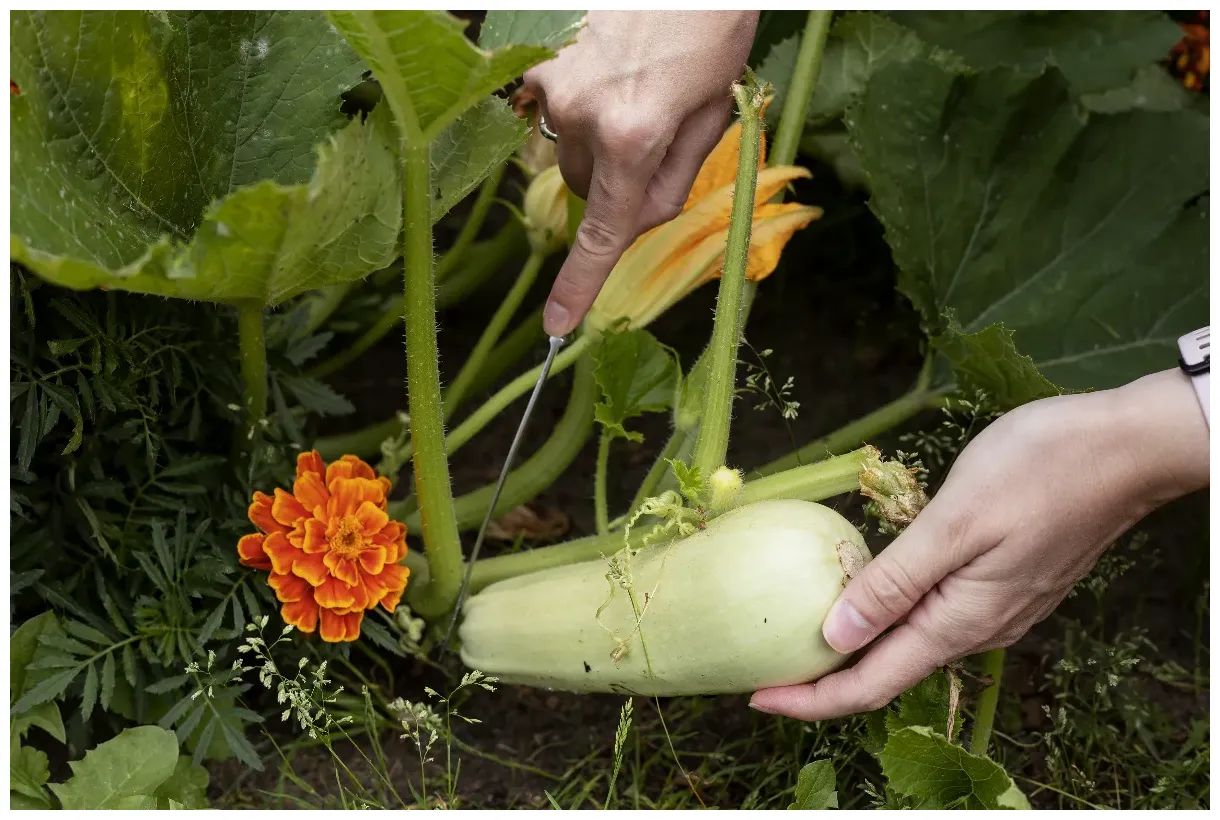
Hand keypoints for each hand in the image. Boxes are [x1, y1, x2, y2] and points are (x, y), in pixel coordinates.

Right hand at [523, 11, 758, 335]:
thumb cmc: (712, 31)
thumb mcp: (712, 113)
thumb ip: (671, 180)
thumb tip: (636, 221)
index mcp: (634, 136)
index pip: (605, 230)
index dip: (580, 284)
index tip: (558, 326)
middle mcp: (583, 115)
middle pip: (590, 190)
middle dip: (619, 184)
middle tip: (658, 140)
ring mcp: (554, 84)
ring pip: (569, 151)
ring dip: (598, 143)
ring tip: (637, 90)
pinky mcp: (539, 58)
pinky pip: (550, 110)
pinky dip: (577, 107)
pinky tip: (607, 75)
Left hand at [750, 368, 1209, 720]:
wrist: (1124, 448)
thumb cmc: (1040, 472)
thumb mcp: (954, 523)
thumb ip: (895, 582)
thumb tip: (836, 637)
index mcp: (960, 621)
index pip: (872, 684)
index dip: (812, 698)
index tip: (758, 696)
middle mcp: (977, 627)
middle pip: (888, 669)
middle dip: (826, 676)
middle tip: (767, 662)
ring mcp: (993, 605)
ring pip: (910, 640)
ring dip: (856, 642)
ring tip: (801, 626)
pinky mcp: (1002, 580)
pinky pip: (932, 611)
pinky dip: (888, 610)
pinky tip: (864, 586)